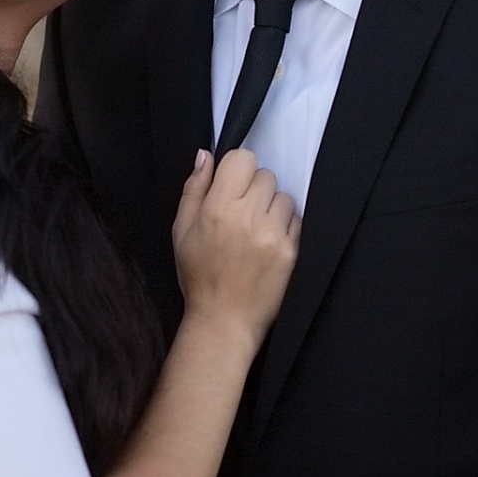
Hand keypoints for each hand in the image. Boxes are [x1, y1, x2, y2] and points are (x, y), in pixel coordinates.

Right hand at [172, 148, 299, 348]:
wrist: (224, 320)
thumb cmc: (199, 277)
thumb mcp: (182, 231)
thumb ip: (194, 189)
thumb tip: (205, 156)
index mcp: (217, 208)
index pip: (242, 158)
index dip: (237, 170)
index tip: (232, 186)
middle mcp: (247, 216)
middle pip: (265, 175)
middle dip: (254, 190)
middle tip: (242, 214)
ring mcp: (272, 234)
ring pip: (283, 196)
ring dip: (272, 208)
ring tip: (255, 231)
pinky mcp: (290, 251)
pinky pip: (296, 220)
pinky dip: (284, 227)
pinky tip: (267, 245)